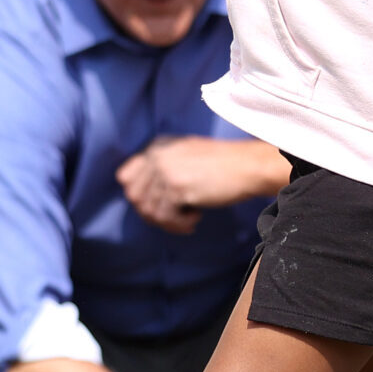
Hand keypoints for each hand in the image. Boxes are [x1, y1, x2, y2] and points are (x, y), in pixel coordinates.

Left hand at [116, 137, 290, 234]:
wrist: (247, 166)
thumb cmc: (222, 165)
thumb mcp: (186, 156)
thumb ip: (162, 168)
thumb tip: (140, 198)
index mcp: (157, 147)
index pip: (126, 177)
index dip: (141, 196)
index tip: (161, 205)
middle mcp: (157, 156)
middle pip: (134, 197)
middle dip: (153, 213)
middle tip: (175, 217)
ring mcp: (165, 172)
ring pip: (149, 211)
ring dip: (168, 221)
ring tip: (189, 218)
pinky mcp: (177, 189)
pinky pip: (165, 218)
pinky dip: (180, 224)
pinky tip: (196, 217)